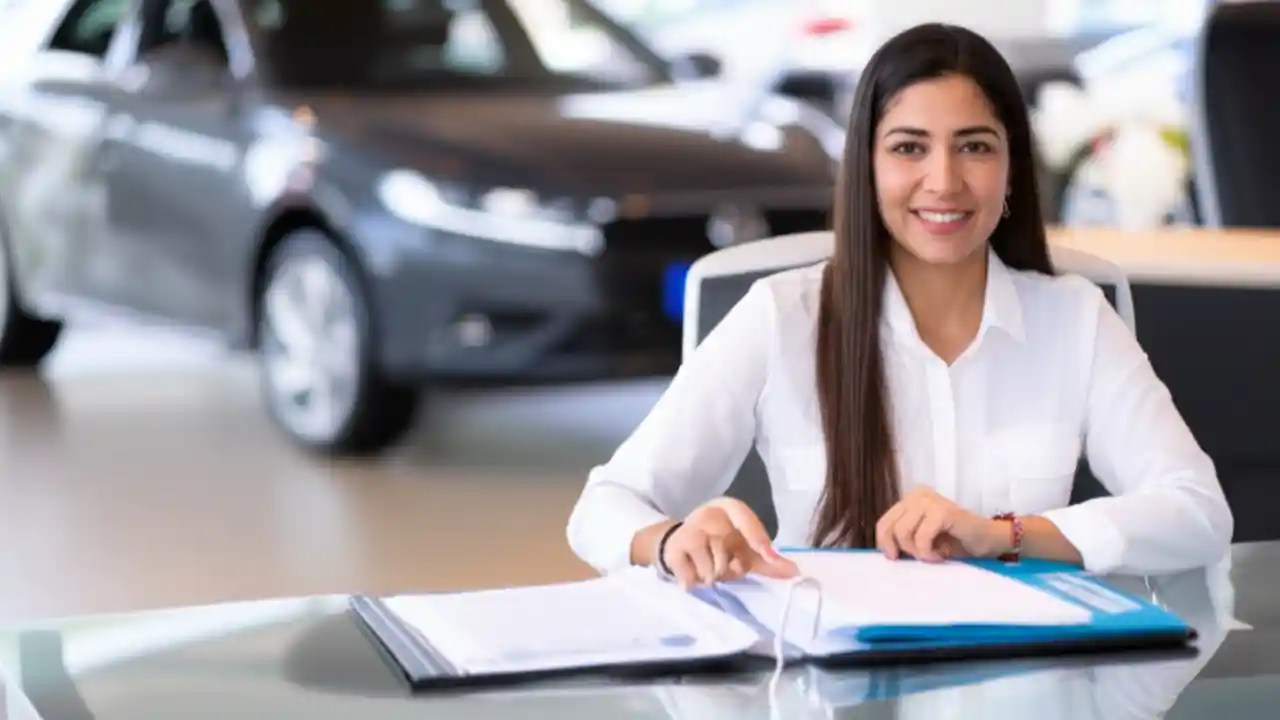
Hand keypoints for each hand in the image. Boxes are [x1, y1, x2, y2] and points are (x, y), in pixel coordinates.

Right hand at [663, 497, 798, 587]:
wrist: (679, 542)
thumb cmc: (718, 543)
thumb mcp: (743, 548)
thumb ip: (768, 560)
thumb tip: (796, 572)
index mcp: (728, 509)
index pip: (744, 517)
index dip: (757, 537)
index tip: (769, 555)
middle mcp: (707, 515)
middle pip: (726, 559)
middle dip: (726, 572)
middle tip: (720, 564)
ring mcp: (688, 531)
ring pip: (710, 573)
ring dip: (709, 579)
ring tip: (703, 566)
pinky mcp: (673, 549)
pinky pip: (691, 579)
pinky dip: (692, 583)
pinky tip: (689, 571)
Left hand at [875, 487, 1004, 562]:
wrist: (989, 540)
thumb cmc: (956, 542)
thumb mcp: (922, 539)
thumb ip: (904, 538)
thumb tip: (885, 552)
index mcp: (910, 499)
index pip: (884, 522)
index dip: (884, 543)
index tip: (896, 558)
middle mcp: (918, 495)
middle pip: (889, 527)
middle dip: (902, 549)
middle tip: (921, 558)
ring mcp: (930, 501)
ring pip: (902, 532)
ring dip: (917, 551)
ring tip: (933, 556)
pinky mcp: (942, 511)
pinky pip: (921, 536)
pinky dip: (927, 551)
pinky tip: (940, 555)